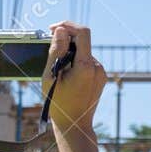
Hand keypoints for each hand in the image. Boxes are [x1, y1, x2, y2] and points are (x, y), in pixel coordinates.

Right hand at [44, 21, 105, 136]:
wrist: (74, 126)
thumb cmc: (58, 103)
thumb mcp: (50, 75)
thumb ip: (55, 50)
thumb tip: (61, 30)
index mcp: (86, 66)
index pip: (82, 32)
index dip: (67, 25)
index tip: (52, 29)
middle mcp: (98, 67)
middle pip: (81, 42)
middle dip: (65, 42)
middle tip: (49, 52)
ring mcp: (101, 73)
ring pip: (83, 53)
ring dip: (69, 54)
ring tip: (57, 71)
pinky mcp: (101, 78)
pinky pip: (87, 63)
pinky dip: (75, 63)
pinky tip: (66, 77)